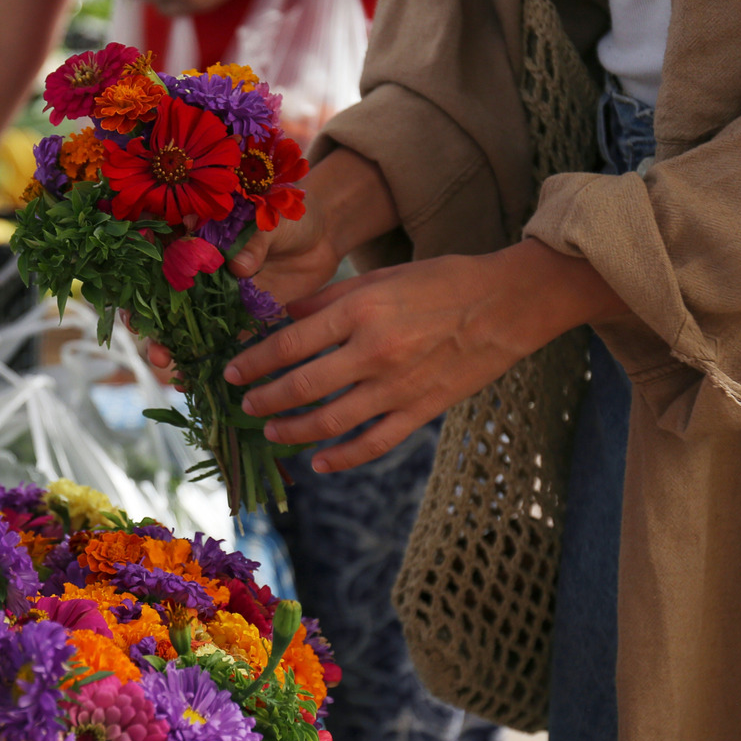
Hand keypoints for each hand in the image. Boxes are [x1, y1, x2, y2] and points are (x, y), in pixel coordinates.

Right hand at [146, 148, 392, 367]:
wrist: (323, 236)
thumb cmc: (290, 217)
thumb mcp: (270, 220)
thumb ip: (254, 240)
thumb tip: (240, 266)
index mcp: (197, 239)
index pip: (156, 257)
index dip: (138, 276)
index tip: (134, 291)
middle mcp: (199, 272)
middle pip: (160, 298)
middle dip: (147, 322)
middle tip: (150, 340)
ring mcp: (216, 299)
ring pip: (182, 325)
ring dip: (168, 345)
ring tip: (163, 362)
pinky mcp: (239, 320)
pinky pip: (218, 345)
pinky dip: (204, 363)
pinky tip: (192, 379)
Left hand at [227, 240, 628, 471]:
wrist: (509, 303)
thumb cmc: (442, 281)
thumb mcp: (380, 278)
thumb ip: (328, 299)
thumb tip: (281, 316)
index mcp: (360, 311)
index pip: (289, 344)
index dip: (253, 362)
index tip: (231, 372)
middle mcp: (374, 352)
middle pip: (302, 387)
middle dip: (265, 400)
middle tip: (244, 406)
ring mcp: (399, 387)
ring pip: (331, 422)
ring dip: (293, 431)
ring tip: (272, 431)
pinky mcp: (422, 410)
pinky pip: (374, 443)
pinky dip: (342, 458)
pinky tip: (319, 462)